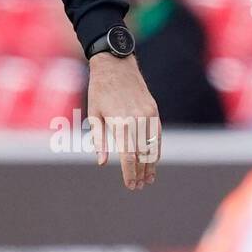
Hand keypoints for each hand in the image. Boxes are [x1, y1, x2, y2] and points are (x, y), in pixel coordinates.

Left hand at [87, 53, 160, 189]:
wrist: (115, 65)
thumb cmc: (99, 90)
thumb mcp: (94, 114)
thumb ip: (99, 139)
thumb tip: (102, 162)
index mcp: (121, 123)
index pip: (129, 155)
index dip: (130, 172)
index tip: (131, 184)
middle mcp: (137, 120)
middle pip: (143, 154)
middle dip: (141, 172)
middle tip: (139, 185)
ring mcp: (148, 114)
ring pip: (153, 146)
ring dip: (151, 164)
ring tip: (148, 178)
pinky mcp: (153, 110)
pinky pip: (157, 134)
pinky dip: (156, 149)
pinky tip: (153, 159)